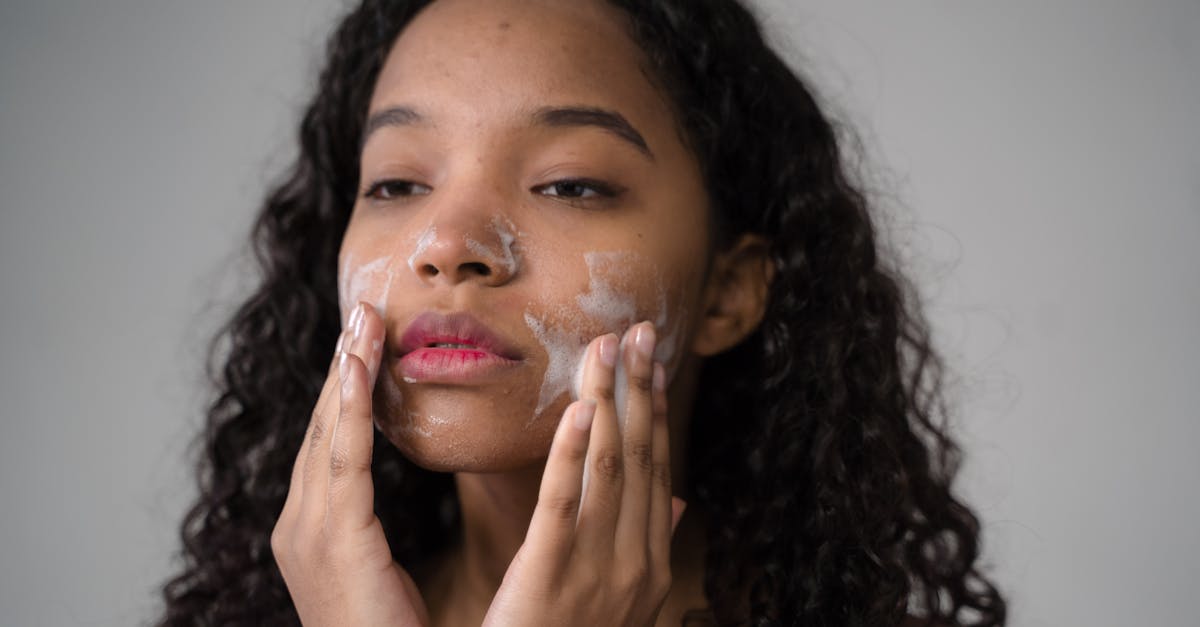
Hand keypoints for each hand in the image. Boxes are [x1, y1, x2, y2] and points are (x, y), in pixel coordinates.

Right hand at [270, 302, 429, 626]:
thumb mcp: (377, 568)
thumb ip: (371, 524)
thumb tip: (381, 493)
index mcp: (310, 530)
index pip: (328, 445)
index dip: (345, 391)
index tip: (362, 343)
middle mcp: (299, 524)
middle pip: (323, 428)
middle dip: (343, 368)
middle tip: (362, 311)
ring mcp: (309, 531)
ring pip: (330, 433)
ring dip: (348, 372)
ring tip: (364, 321)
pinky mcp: (334, 539)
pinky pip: (346, 460)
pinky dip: (352, 408)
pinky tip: (360, 366)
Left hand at [483, 322, 686, 626]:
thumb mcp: (618, 600)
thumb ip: (644, 544)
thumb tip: (675, 500)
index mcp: (649, 564)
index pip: (655, 469)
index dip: (654, 409)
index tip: (651, 357)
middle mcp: (635, 563)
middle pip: (640, 458)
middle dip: (641, 390)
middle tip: (639, 329)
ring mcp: (598, 572)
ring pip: (609, 470)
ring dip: (610, 403)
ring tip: (606, 348)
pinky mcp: (551, 578)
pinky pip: (565, 508)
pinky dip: (574, 455)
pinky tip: (579, 410)